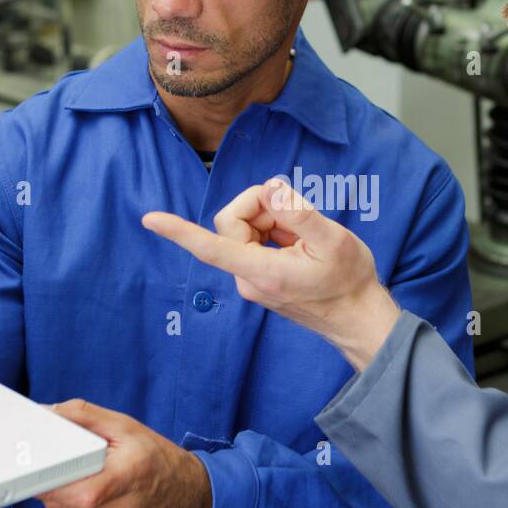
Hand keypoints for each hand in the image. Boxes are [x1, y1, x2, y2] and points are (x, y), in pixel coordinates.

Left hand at [37, 400, 211, 507]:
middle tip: (61, 458)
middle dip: (49, 475)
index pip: (63, 481)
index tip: (37, 455)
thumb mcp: (127, 427)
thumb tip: (50, 413)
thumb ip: (85, 416)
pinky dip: (71, 503)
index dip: (45, 466)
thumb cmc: (161, 460)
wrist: (191, 498)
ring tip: (82, 472)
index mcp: (119, 479)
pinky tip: (88, 489)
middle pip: (54, 496)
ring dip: (58, 489)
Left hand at [142, 178, 401, 369]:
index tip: (150, 220)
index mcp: (263, 272)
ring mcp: (251, 280)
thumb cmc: (349, 282)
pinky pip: (253, 241)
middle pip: (232, 223)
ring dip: (271, 220)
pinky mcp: (257, 277)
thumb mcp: (334, 241)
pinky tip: (298, 244)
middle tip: (296, 214)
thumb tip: (270, 189)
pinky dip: (274, 231)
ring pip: (244, 229)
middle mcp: (249, 278)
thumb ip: (299, 213)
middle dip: (261, 207)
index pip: (211, 247)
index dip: (179, 231)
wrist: (357, 318)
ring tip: (304, 237)